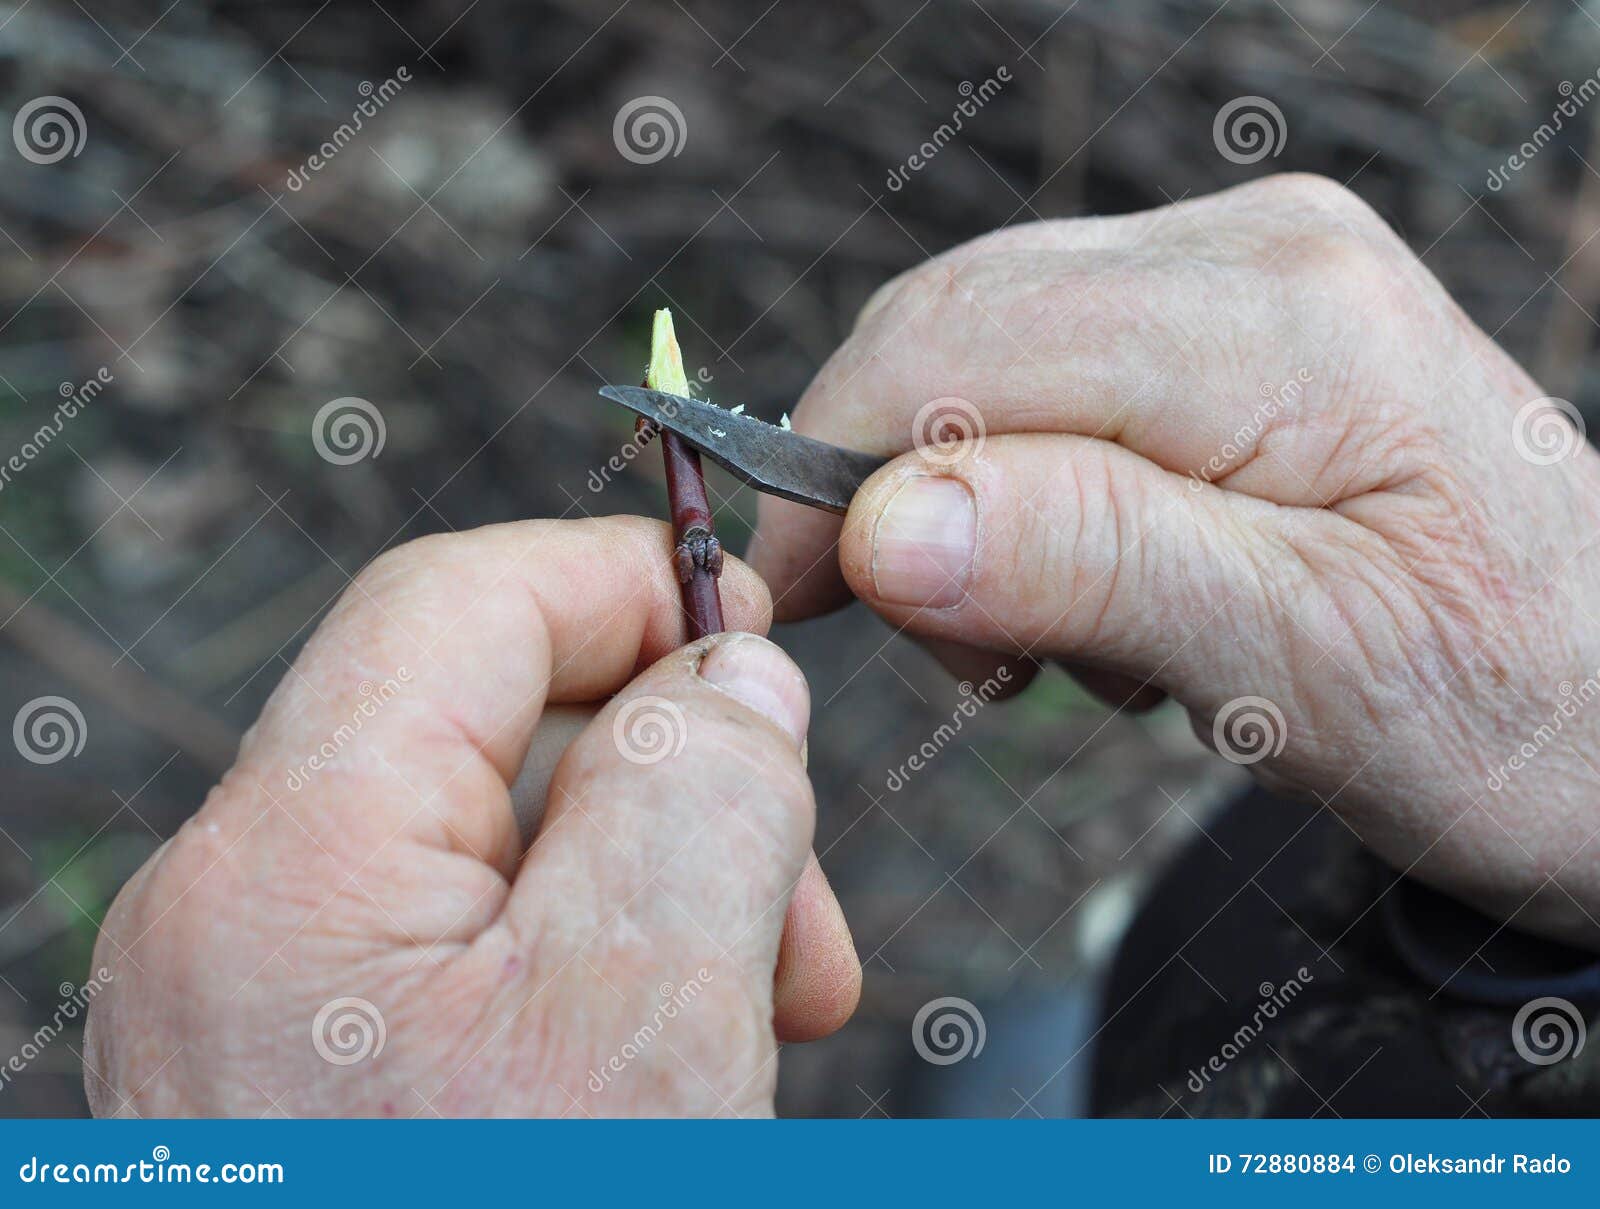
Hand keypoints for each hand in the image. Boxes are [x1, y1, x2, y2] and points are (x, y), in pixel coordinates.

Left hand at [85, 518, 859, 1116]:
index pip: (460, 604)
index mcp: (289, 863)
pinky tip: (673, 1063)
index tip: (751, 624)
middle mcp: (246, 915)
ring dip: (661, 897)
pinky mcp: (321, 1068)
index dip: (621, 584)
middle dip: (677, 789)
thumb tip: (734, 677)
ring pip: (509, 845)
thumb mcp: (643, 1021)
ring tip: (757, 1020)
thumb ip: (698, 798)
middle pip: (498, 729)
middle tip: (799, 919)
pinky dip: (602, 975)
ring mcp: (272, 1002)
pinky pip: (482, 953)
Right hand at [754, 173, 1599, 949]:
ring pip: (982, 351)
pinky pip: (1044, 373)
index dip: (835, 472)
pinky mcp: (1228, 315)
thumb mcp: (1306, 673)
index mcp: (1283, 322)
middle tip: (964, 659)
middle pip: (955, 327)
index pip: (962, 349)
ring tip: (1080, 649)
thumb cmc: (1506, 709)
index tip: (787, 602)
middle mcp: (1256, 251)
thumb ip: (1096, 571)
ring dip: (969, 506)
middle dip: (899, 493)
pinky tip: (1109, 588)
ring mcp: (1243, 269)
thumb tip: (880, 525)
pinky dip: (1024, 492)